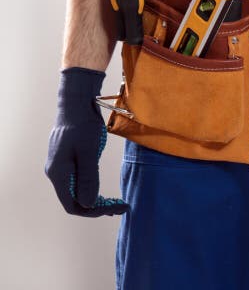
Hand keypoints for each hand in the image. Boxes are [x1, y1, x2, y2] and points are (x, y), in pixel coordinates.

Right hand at [45, 67, 128, 216]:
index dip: (93, 211)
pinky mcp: (69, 160)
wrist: (76, 104)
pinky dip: (92, 188)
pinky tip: (106, 190)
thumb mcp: (89, 152)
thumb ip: (88, 178)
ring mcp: (62, 167)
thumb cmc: (82, 125)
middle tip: (122, 206)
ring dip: (96, 199)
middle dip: (98, 206)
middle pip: (75, 200)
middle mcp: (57, 174)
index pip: (73, 205)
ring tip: (117, 202)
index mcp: (59, 174)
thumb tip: (89, 203)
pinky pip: (79, 181)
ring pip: (77, 191)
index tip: (115, 209)